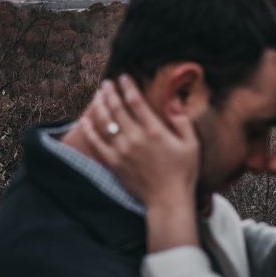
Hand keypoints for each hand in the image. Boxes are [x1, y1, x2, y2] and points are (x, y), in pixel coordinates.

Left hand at [77, 76, 199, 207]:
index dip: (128, 86)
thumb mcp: (191, 144)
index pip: (136, 101)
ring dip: (99, 106)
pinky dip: (89, 131)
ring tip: (97, 95)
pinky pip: (96, 144)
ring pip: (105, 122)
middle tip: (106, 83)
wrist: (168, 200)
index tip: (123, 77)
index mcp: (154, 131)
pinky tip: (84, 121)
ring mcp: (122, 151)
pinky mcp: (114, 164)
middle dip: (110, 92)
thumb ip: (182, 120)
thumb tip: (174, 100)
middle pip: (117, 108)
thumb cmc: (183, 172)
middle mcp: (135, 138)